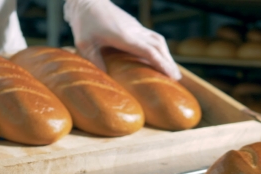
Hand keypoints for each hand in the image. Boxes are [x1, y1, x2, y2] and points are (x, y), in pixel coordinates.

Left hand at [64, 0, 180, 79]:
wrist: (87, 1)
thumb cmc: (84, 23)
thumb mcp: (84, 44)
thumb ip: (95, 61)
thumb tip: (106, 78)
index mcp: (125, 37)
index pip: (150, 52)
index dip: (162, 65)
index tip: (172, 76)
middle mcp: (134, 31)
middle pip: (159, 46)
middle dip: (169, 62)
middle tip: (176, 78)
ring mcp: (135, 27)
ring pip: (158, 40)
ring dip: (166, 54)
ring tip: (171, 69)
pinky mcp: (134, 25)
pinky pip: (151, 37)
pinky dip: (158, 48)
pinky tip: (158, 57)